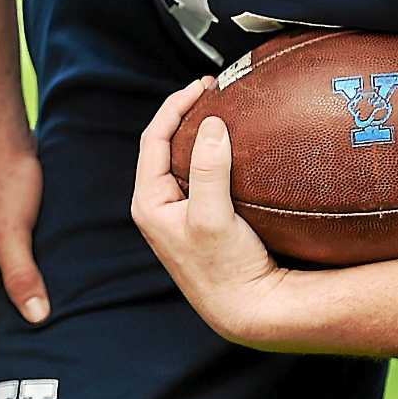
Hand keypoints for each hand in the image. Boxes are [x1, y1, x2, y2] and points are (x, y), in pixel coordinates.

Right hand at [0, 143, 50, 379]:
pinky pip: (2, 273)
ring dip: (6, 318)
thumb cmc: (5, 183)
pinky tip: (39, 291)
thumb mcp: (14, 233)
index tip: (2, 386)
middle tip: (22, 371)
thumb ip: (22, 275)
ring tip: (33, 340)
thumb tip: (35, 319)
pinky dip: (15, 291)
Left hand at [130, 79, 290, 348]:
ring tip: (226, 111)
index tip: (203, 87)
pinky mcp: (203, 220)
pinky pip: (205, 176)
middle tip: (216, 93)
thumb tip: (210, 125)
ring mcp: (181, 214)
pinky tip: (238, 149)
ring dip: (203, 135)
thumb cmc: (225, 270)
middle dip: (189, 115)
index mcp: (148, 202)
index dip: (176, 106)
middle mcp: (159, 206)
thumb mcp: (213, 217)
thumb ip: (209, 170)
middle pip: (167, 146)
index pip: (154, 139)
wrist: (248, 311)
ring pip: (187, 161)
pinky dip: (217, 156)